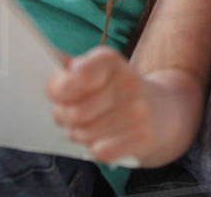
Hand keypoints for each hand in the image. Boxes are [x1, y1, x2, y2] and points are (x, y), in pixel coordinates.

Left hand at [45, 46, 155, 167]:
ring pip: (84, 134)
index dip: (58, 87)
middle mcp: (128, 82)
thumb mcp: (97, 70)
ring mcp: (139, 112)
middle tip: (62, 114)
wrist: (165, 112)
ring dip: (76, 133)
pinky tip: (101, 138)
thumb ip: (69, 66)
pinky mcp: (144, 138)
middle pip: (74, 112)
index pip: (78, 75)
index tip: (54, 92)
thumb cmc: (116, 89)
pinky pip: (99, 151)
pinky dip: (94, 148)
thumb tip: (44, 58)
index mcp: (110, 61)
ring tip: (81, 126)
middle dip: (61, 115)